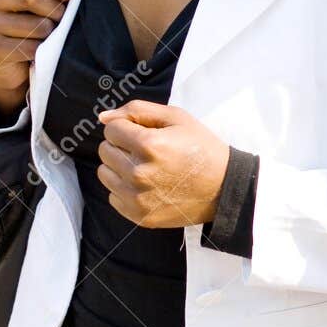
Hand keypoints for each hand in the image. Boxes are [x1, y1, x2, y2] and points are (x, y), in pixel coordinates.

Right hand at [0, 0, 72, 116]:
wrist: (5, 64)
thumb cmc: (27, 24)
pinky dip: (41, 49)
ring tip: (49, 35)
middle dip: (54, 8)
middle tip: (63, 17)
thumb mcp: (33, 3)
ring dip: (50, 32)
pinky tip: (39, 50)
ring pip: (34, 25)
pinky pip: (29, 46)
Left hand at [95, 100, 229, 227]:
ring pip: (104, 173)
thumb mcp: (177, 118)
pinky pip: (113, 196)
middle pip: (105, 151)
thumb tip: (102, 117)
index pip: (111, 129)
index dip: (127, 127)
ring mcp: (137, 197)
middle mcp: (139, 173)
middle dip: (122, 146)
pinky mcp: (139, 215)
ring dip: (120, 167)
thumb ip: (137, 110)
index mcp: (149, 144)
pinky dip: (125, 189)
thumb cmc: (201, 147)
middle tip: (148, 151)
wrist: (223, 187)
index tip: (145, 133)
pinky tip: (147, 185)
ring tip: (146, 167)